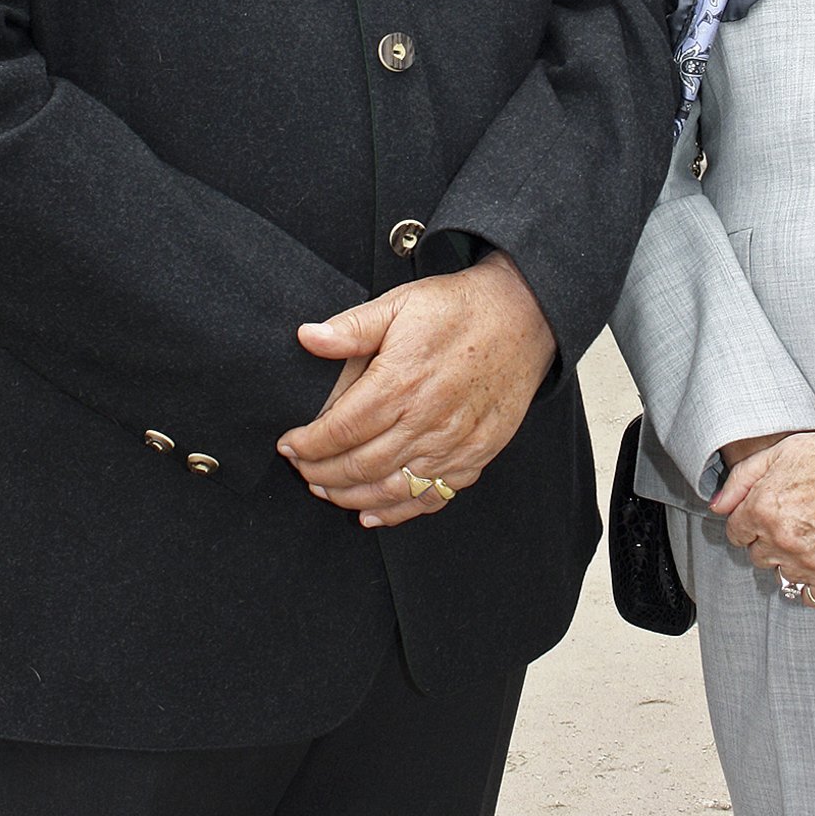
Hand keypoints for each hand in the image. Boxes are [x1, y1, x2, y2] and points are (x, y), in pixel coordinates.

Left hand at [278, 251, 555, 525]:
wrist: (525, 316)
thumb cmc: (459, 309)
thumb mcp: (400, 303)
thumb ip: (352, 327)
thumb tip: (307, 336)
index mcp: (401, 382)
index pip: (341, 429)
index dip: (308, 444)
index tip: (289, 445)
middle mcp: (427, 420)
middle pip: (361, 465)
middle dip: (321, 475)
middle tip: (302, 471)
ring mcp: (454, 443)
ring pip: (392, 489)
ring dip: (352, 496)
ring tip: (327, 491)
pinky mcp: (477, 454)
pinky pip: (433, 497)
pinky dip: (398, 511)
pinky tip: (372, 512)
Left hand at [714, 426, 814, 607]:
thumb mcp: (783, 452)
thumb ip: (743, 480)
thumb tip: (718, 507)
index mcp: (763, 508)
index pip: (737, 532)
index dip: (752, 523)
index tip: (770, 517)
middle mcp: (782, 540)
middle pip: (760, 556)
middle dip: (773, 542)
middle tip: (800, 524)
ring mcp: (810, 563)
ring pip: (786, 577)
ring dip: (797, 563)